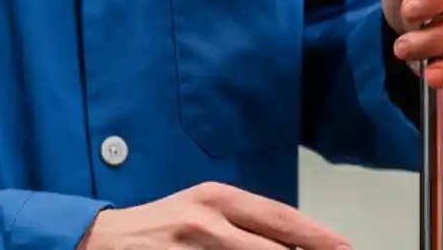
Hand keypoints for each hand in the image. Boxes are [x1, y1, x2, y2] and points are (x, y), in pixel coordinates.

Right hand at [77, 182, 351, 249]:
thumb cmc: (158, 228)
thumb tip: (295, 243)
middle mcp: (206, 221)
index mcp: (217, 198)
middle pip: (272, 249)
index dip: (318, 238)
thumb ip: (244, 225)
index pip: (282, 219)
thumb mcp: (202, 211)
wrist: (96, 242)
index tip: (346, 249)